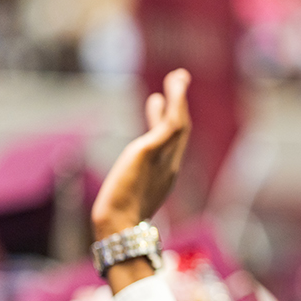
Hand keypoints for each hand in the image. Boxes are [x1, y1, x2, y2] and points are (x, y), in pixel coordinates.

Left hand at [91, 70, 190, 290]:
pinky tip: (170, 87)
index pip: (171, 142)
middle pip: (182, 128)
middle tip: (178, 79)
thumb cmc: (119, 220)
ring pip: (180, 121)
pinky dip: (174, 102)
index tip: (159, 101)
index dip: (169, 119)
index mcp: (165, 175)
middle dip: (180, 103)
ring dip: (180, 97)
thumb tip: (120, 192)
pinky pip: (171, 122)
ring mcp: (164, 157)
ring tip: (178, 76)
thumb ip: (130, 186)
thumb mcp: (127, 197)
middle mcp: (170, 164)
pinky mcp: (151, 150)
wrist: (118, 225)